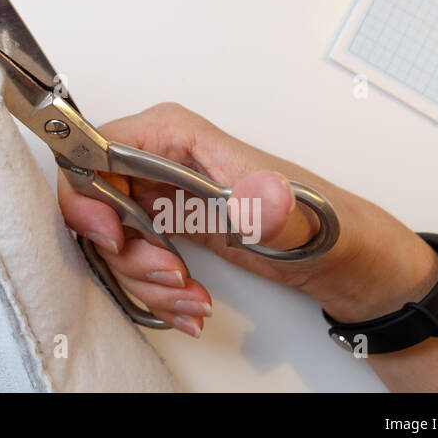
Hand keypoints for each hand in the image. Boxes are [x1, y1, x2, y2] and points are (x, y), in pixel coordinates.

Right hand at [59, 102, 437, 337]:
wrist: (348, 261)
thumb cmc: (328, 224)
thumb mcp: (301, 220)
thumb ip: (272, 208)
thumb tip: (254, 196)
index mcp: (178, 136)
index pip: (95, 148)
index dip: (89, 195)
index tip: (115, 237)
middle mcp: (162, 159)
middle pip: (96, 200)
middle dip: (124, 252)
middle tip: (168, 273)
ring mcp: (161, 193)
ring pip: (111, 237)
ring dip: (144, 279)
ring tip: (190, 294)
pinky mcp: (167, 225)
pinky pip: (132, 258)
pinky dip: (155, 290)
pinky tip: (190, 301)